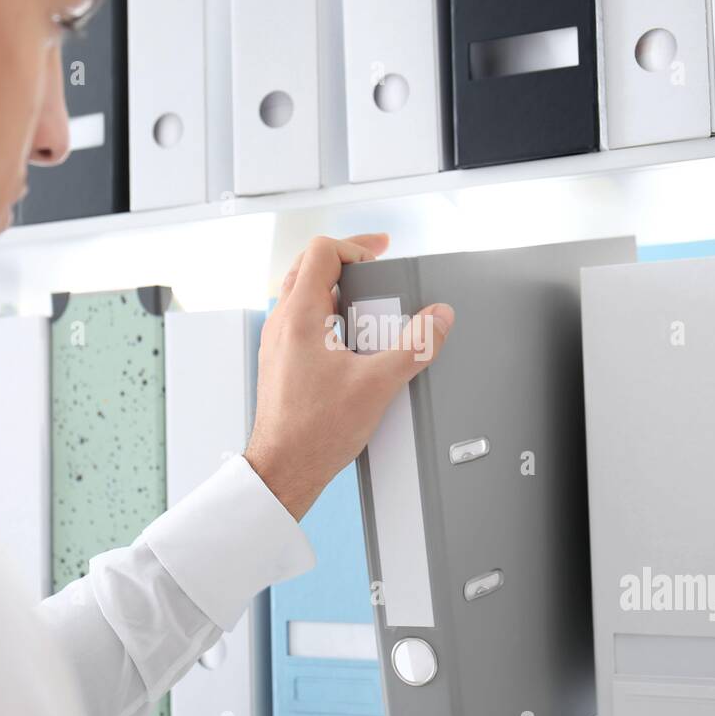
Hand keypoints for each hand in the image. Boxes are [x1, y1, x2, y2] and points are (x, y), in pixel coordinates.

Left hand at [244, 234, 454, 519]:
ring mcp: (278, 343)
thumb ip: (413, 347)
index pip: (322, 251)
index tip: (380, 255)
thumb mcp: (377, 385)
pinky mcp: (282, 363)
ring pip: (304, 295)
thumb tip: (436, 320)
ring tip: (370, 306)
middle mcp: (282, 324)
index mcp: (299, 316)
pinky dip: (330, 318)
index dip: (356, 247)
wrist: (283, 469)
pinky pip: (304, 323)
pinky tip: (355, 343)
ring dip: (338, 290)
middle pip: (310, 267)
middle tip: (377, 268)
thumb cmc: (311, 433)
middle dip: (347, 261)